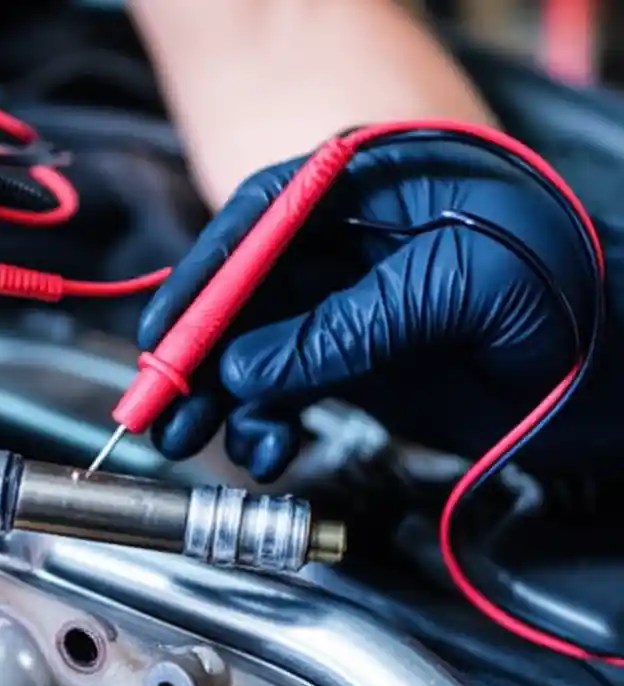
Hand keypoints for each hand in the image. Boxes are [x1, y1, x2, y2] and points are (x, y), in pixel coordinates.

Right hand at [139, 138, 621, 482]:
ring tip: (189, 440)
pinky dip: (265, 422)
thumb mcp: (457, 288)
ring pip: (256, 346)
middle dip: (197, 353)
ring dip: (220, 398)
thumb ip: (348, 326)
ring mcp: (347, 301)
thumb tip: (249, 368)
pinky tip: (263, 449)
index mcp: (367, 187)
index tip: (161, 333)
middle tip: (157, 404)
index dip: (201, 277)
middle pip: (244, 291)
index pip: (259, 219)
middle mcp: (345, 239)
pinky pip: (287, 387)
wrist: (623, 370)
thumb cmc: (570, 289)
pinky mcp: (356, 357)